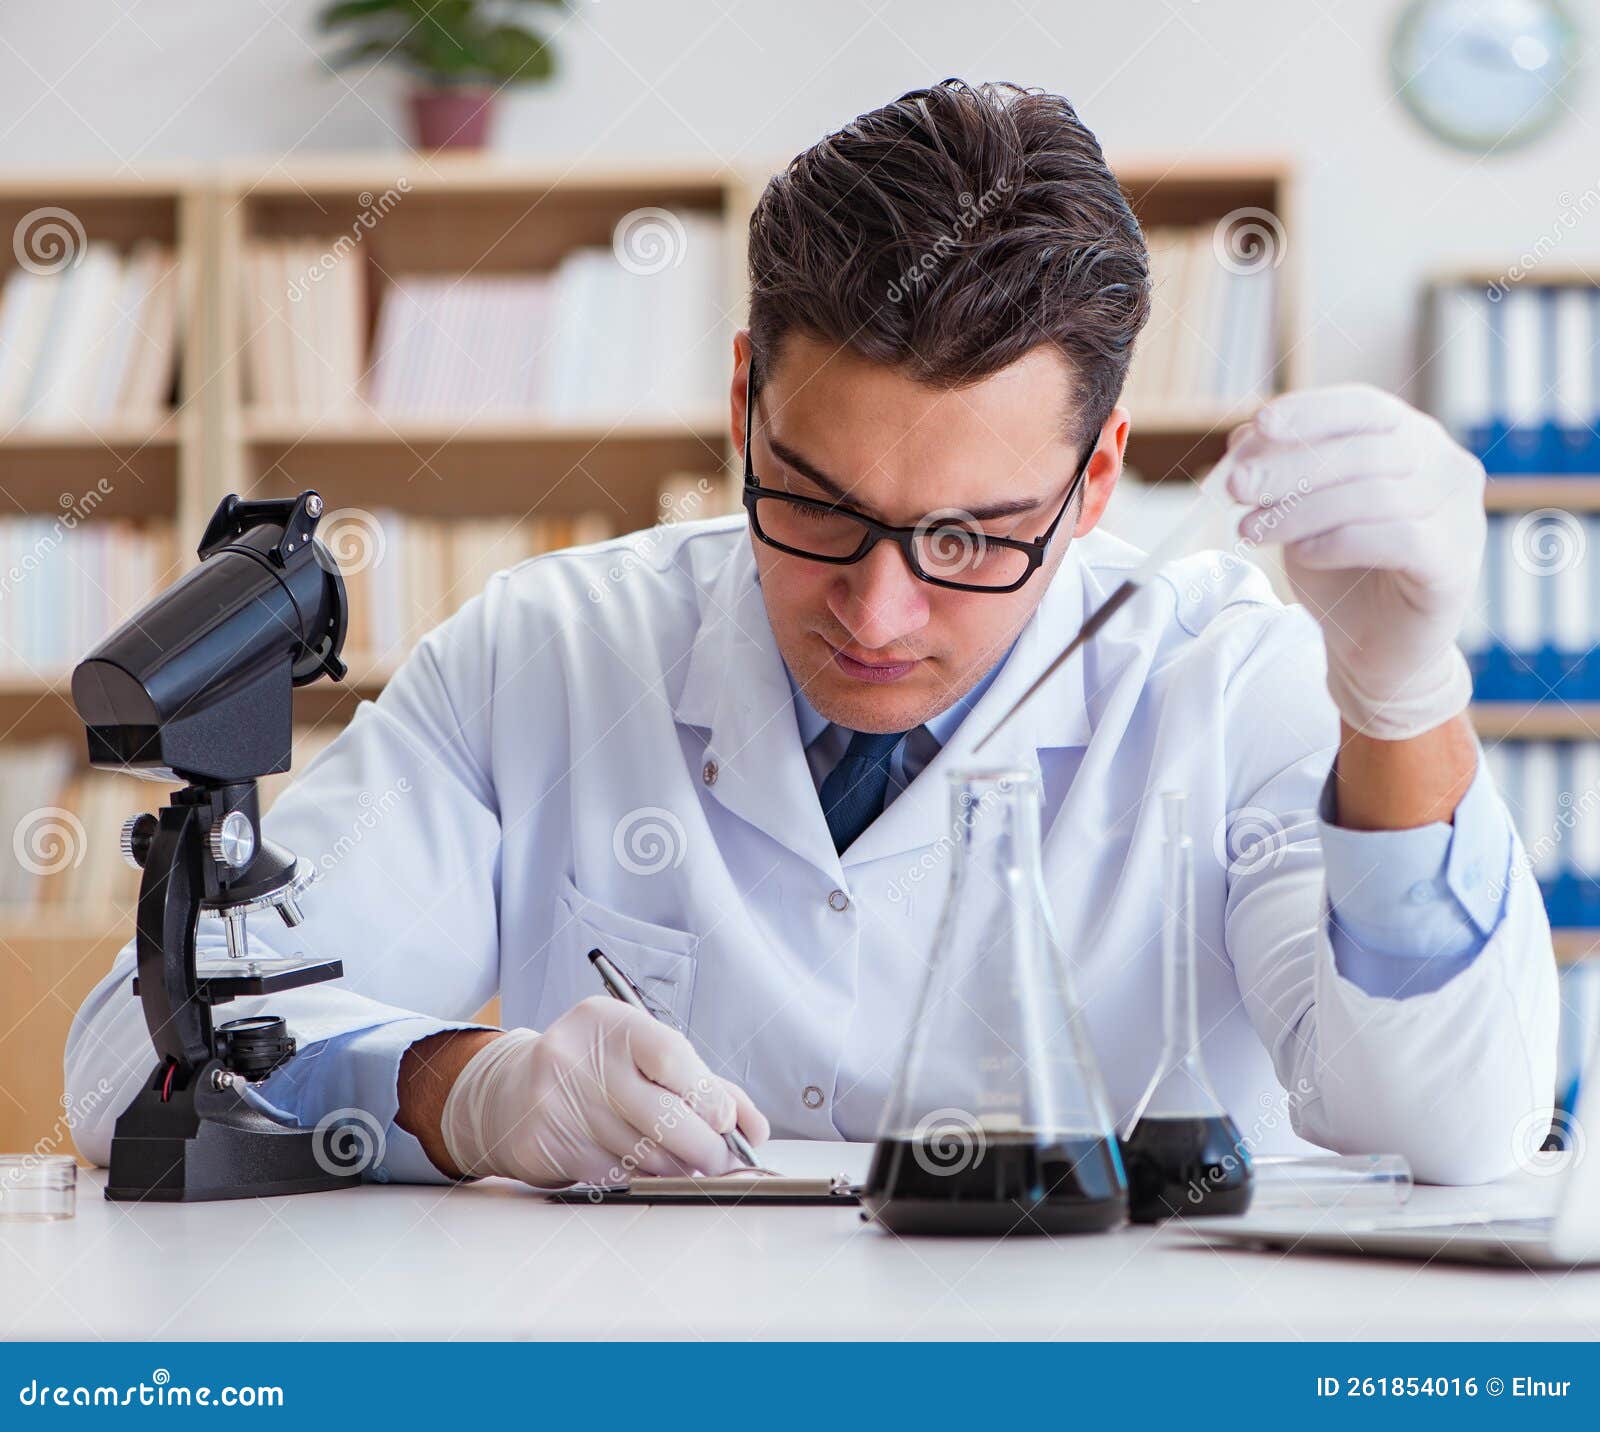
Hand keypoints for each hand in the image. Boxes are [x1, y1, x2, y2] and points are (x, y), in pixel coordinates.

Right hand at [439, 997, 769, 1187]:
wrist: (511, 1092)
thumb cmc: (595, 1071)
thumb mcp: (642, 1056)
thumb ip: (702, 1082)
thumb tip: (754, 1127)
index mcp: (611, 1023)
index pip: (671, 1055)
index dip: (708, 1095)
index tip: (727, 1123)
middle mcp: (579, 1056)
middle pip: (662, 1115)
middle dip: (705, 1148)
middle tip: (722, 1161)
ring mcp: (557, 1100)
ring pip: (642, 1153)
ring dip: (677, 1168)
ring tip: (687, 1166)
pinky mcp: (546, 1143)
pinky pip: (613, 1174)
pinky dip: (641, 1179)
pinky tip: (647, 1171)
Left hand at [1225, 384, 1483, 740]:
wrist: (1374, 648)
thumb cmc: (1341, 571)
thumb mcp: (1301, 514)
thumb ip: (1283, 473)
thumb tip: (1243, 436)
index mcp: (1413, 441)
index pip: (1365, 407)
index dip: (1311, 411)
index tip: (1258, 424)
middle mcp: (1447, 468)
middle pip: (1366, 449)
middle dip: (1291, 466)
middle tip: (1237, 487)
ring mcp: (1461, 515)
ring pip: (1375, 494)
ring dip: (1301, 510)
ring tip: (1251, 530)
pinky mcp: (1456, 564)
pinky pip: (1396, 539)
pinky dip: (1338, 542)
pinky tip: (1300, 554)